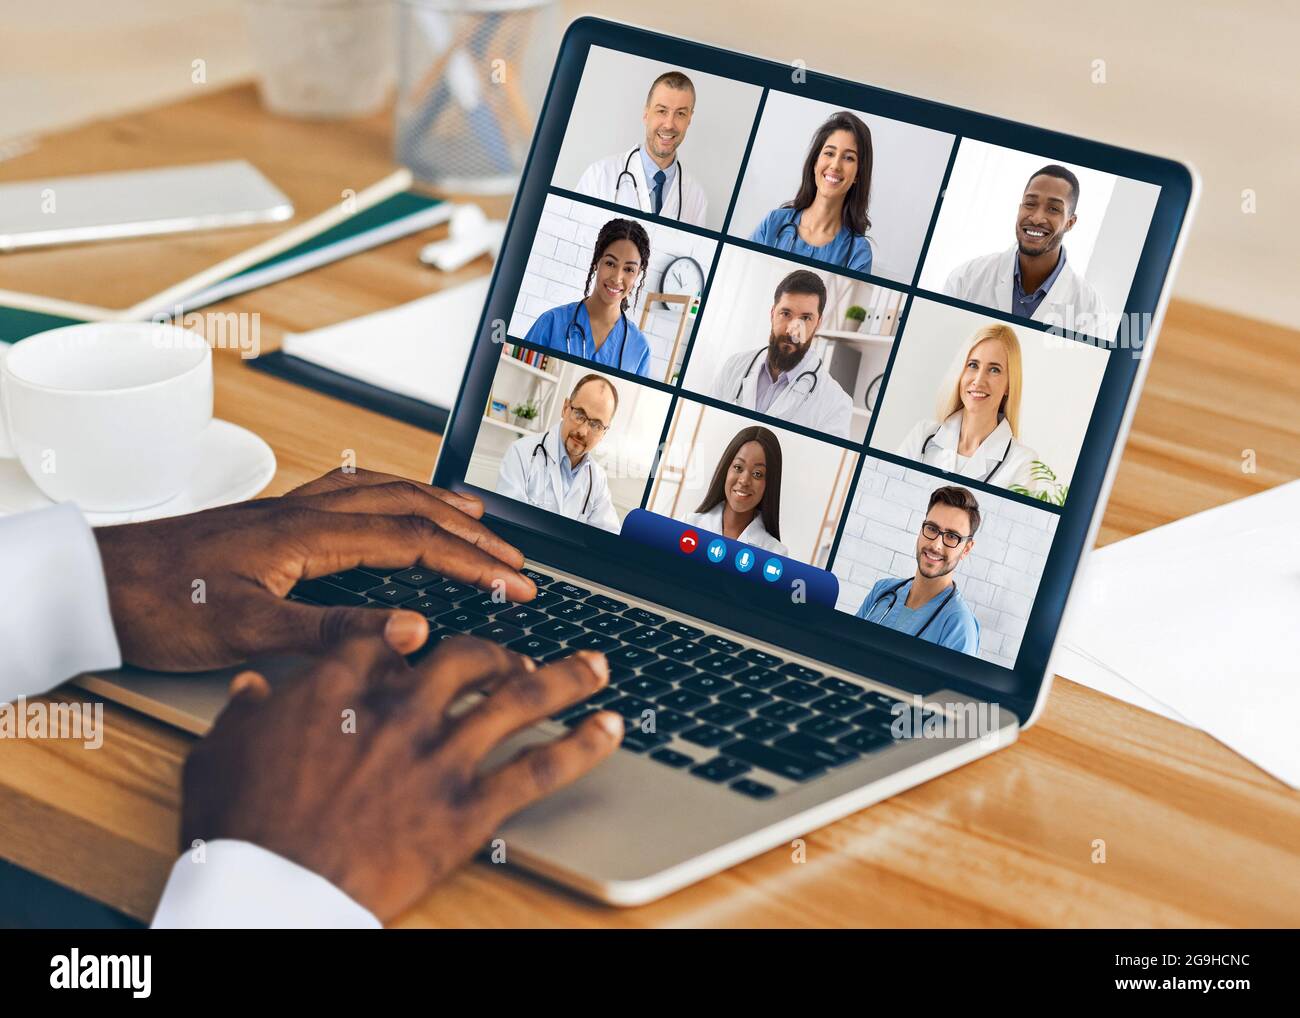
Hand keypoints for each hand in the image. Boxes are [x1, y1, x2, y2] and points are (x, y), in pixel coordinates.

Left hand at [94, 468, 535, 671]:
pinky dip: (386, 493)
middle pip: (410, 507)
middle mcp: (305, 512)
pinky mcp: (271, 520)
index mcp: (309, 534)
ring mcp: (288, 511)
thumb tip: (414, 628)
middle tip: (515, 558)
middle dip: (472, 532)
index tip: (518, 583)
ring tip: (474, 515)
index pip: (416, 540)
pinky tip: (385, 501)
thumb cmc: (160, 605)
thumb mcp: (249, 630)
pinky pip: (347, 490)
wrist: (96, 583)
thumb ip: (334, 630)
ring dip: (435, 503)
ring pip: (381, 491)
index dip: (475, 563)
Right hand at [182, 637, 621, 920]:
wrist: (267, 894)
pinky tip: (609, 728)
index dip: (410, 633)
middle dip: (497, 651)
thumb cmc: (238, 830)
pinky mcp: (466, 809)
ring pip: (517, 700)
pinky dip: (581, 746)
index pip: (387, 639)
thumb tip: (251, 689)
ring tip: (596, 665)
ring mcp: (438, 757)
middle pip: (464, 658)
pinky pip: (538, 769)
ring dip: (565, 677)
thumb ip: (244, 713)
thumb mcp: (219, 756)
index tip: (423, 632)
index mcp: (339, 688)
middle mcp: (399, 710)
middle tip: (516, 657)